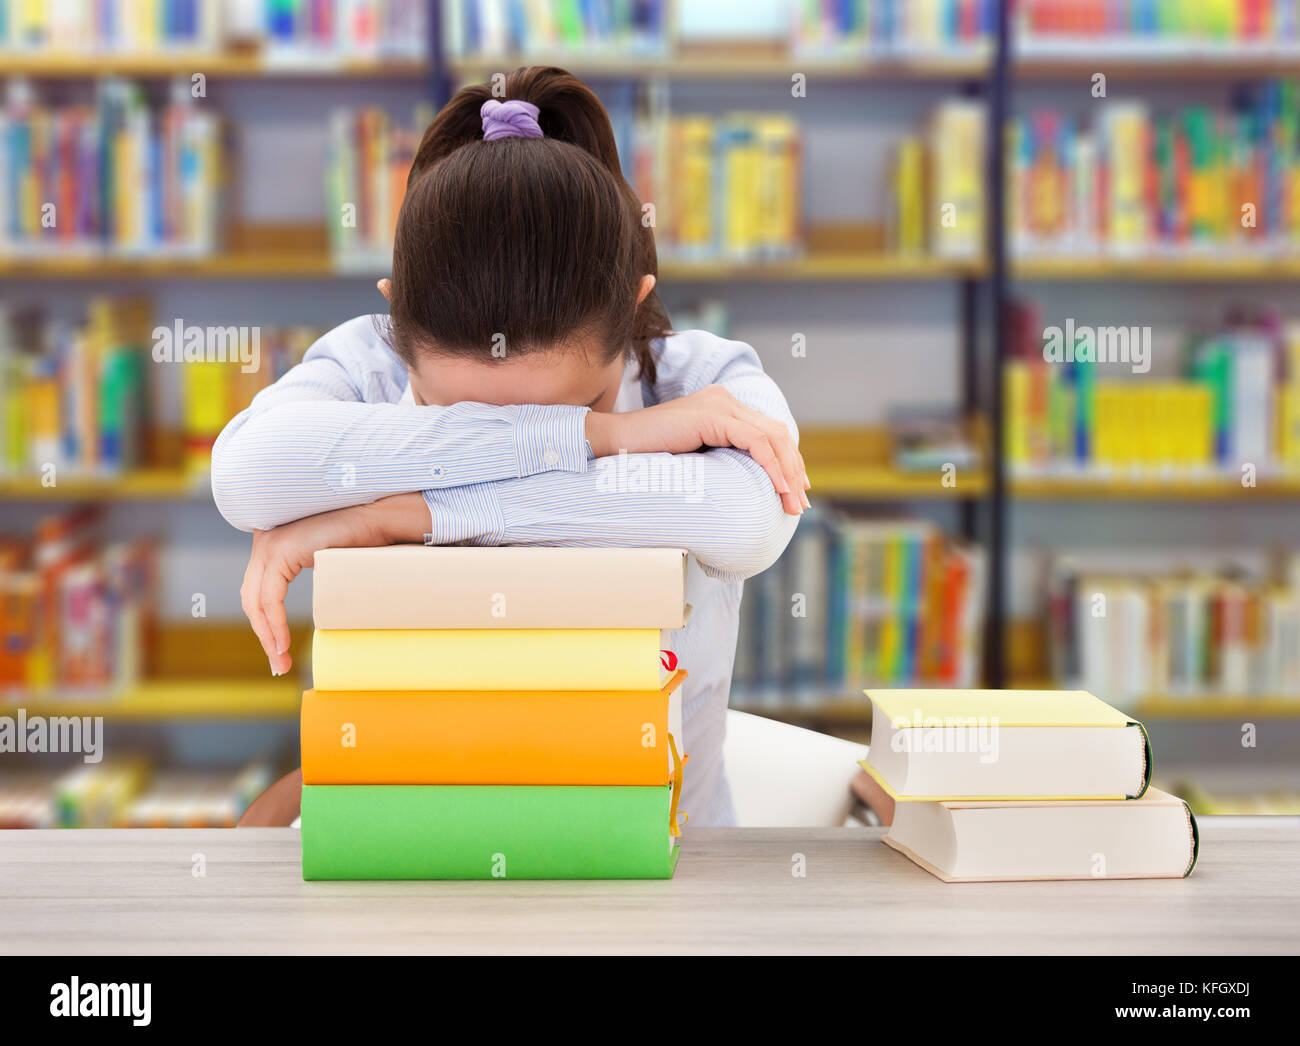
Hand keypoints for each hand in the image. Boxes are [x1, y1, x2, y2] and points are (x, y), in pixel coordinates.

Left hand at [239, 493, 428, 673]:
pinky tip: (283, 644)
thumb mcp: (323, 564)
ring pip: (256, 602)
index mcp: (272, 545)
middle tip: (278, 666)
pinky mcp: (280, 553)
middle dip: (263, 637)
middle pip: (251, 600)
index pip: (256, 593)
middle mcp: (264, 543)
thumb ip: (306, 576)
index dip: (264, 626)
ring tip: (281, 661)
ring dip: (268, 636)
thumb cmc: (361, 543)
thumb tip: (305, 611)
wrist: (376, 521)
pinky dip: (274, 624)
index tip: (278, 654)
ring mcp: (269, 546)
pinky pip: (268, 598)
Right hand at [584, 385, 810, 514]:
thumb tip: (749, 484)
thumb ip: (720, 458)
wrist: (616, 444)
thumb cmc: (648, 457)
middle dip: (794, 469)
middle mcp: (725, 399)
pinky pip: (755, 441)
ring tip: (792, 502)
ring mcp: (720, 404)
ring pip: (771, 437)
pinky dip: (771, 466)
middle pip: (776, 433)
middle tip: (800, 503)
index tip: (795, 491)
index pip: (768, 431)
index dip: (788, 461)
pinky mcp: (712, 415)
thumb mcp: (696, 457)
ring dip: (787, 472)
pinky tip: (777, 487)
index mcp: (722, 405)